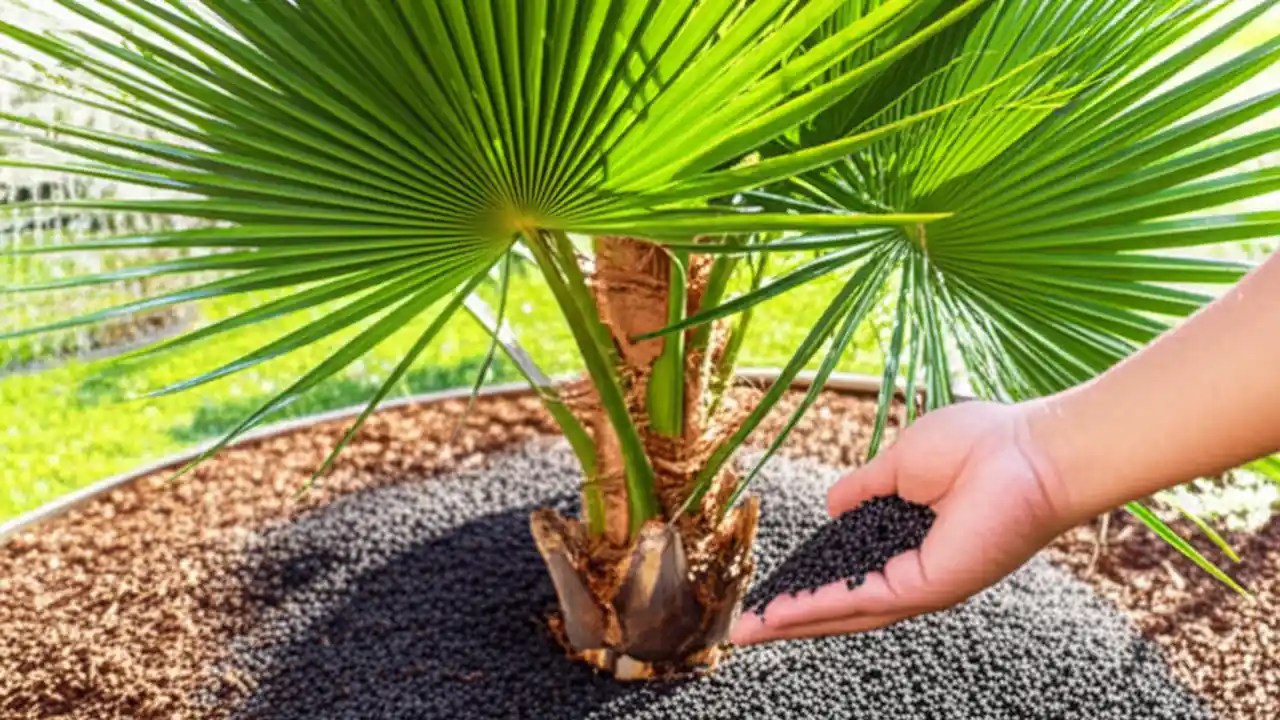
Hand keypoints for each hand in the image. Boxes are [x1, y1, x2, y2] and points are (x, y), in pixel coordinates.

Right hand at [731, 400, 1075, 644]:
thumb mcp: (900, 464)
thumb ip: (862, 490)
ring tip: (752, 629)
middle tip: (746, 628)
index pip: (848, 572)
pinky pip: (863, 599)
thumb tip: (830, 506)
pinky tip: (785, 612)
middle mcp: (915, 571)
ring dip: (795, 621)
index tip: (769, 593)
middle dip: (791, 617)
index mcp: (909, 541)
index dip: (807, 584)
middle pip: (841, 605)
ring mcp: (922, 583)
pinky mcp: (928, 585)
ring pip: (847, 612)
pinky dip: (821, 606)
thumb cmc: (981, 446)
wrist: (1029, 450)